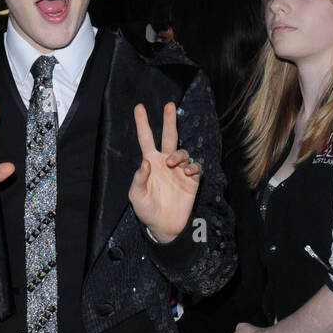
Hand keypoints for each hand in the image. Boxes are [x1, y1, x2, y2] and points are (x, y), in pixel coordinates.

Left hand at [129, 102, 200, 241]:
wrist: (164, 226)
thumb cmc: (147, 209)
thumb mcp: (136, 196)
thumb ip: (139, 179)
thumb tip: (145, 161)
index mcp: (150, 162)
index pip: (146, 139)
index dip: (143, 123)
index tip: (139, 107)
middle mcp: (165, 162)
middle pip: (169, 136)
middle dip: (169, 121)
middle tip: (169, 105)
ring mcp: (179, 170)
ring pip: (182, 152)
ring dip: (178, 154)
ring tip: (172, 163)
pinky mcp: (191, 180)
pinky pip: (195, 167)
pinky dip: (192, 166)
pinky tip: (187, 172)